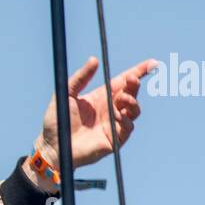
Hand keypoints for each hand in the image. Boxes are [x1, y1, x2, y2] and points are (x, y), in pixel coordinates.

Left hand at [36, 56, 155, 169]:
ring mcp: (113, 124)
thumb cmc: (57, 120)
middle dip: (135, 85)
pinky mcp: (114, 139)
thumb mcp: (66, 93)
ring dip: (132, 102)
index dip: (138, 71)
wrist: (53, 145)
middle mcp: (110, 109)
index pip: (124, 81)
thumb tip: (94, 60)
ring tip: (123, 100)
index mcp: (101, 96)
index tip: (151, 63)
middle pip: (131, 94)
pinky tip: (117, 115)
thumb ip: (80, 77)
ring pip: (134, 111)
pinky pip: (128, 128)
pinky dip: (126, 120)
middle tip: (132, 79)